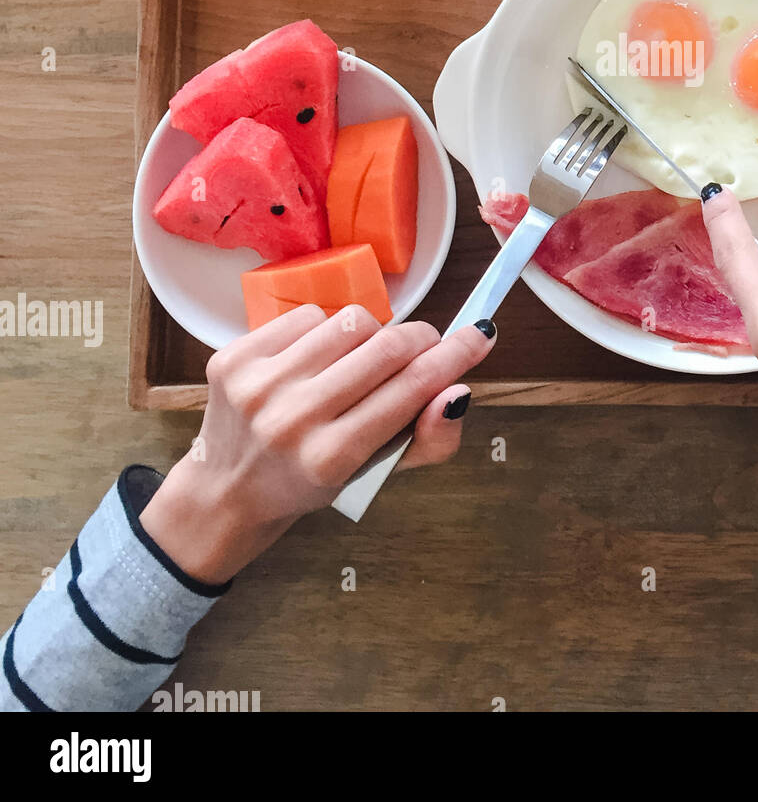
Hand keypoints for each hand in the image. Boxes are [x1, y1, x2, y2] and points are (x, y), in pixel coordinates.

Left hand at [140, 305, 494, 582]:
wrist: (226, 491)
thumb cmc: (312, 481)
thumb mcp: (377, 475)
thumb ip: (429, 441)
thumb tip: (460, 392)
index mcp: (331, 457)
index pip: (413, 387)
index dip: (456, 355)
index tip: (482, 334)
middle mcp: (292, 418)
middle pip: (387, 346)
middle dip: (421, 340)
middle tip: (424, 348)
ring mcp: (258, 384)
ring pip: (350, 320)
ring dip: (370, 335)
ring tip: (361, 360)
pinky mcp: (233, 358)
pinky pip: (306, 315)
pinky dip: (324, 330)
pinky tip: (317, 359)